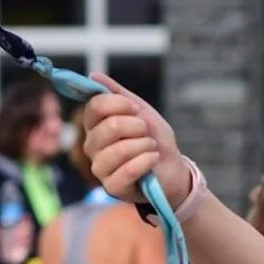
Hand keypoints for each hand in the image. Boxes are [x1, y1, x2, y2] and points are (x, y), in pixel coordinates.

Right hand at [83, 75, 190, 209]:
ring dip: (144, 145)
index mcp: (95, 126)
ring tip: (151, 148)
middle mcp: (92, 146)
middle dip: (137, 127)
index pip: (95, 106)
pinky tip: (153, 160)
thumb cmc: (154, 140)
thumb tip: (93, 75)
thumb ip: (117, 94)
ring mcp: (100, 168)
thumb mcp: (140, 111)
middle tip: (146, 133)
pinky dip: (146, 161)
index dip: (120, 104)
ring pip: (119, 149)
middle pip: (109, 127)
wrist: (172, 168)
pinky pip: (128, 170)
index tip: (136, 110)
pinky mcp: (112, 187)